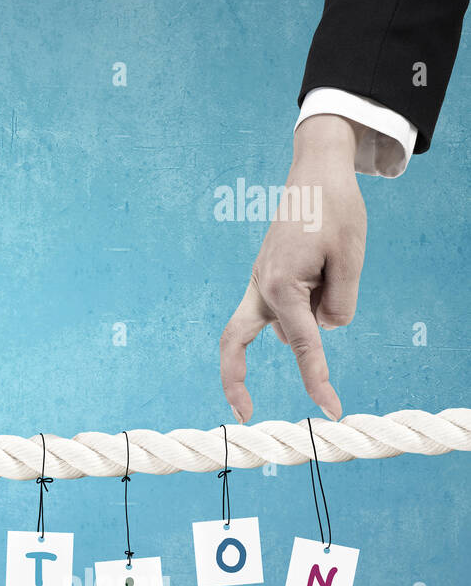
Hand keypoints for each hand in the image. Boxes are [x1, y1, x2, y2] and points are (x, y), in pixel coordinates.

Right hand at [220, 114, 366, 422]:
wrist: (316, 171)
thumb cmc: (334, 210)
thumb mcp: (351, 259)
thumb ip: (339, 304)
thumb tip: (323, 331)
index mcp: (279, 286)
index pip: (304, 345)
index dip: (319, 380)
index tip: (330, 409)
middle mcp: (260, 287)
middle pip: (236, 343)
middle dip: (234, 379)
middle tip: (243, 414)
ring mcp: (258, 282)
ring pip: (285, 321)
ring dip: (313, 307)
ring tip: (335, 257)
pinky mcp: (266, 277)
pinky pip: (286, 305)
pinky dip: (311, 300)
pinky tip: (327, 265)